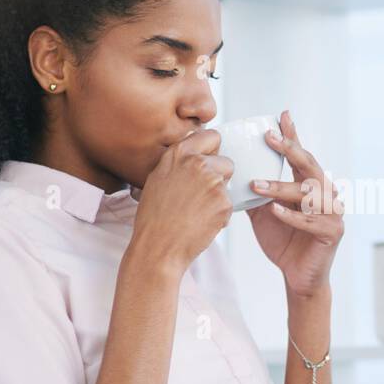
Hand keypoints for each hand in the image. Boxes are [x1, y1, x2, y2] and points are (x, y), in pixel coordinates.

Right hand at [129, 128, 233, 274]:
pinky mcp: (224, 202)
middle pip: (226, 161)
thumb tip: (198, 154)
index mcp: (179, 154)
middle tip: (200, 195)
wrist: (158, 247)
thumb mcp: (158, 178)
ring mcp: (213, 182)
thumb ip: (180, 162)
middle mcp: (197, 163)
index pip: (211, 136)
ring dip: (218, 196)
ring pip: (228, 184)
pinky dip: (219, 214)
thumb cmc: (154, 217)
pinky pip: (229, 204)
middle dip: (220, 176)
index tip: (207, 162)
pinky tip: (201, 222)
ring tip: (196, 211)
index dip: (212, 151)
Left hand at [245, 110, 344, 297]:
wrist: (298, 277)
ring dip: (281, 187)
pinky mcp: (333, 232)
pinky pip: (310, 220)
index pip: (300, 156)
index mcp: (309, 186)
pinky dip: (292, 215)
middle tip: (269, 137)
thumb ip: (256, 193)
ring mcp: (332, 212)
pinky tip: (274, 210)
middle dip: (289, 149)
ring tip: (256, 185)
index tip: (282, 115)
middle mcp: (325, 194)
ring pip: (308, 193)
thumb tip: (231, 172)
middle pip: (309, 166)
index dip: (293, 135)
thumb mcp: (264, 213)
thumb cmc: (283, 242)